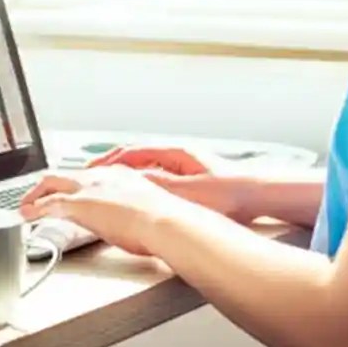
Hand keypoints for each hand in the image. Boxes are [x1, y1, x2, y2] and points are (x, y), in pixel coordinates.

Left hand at [20, 166, 194, 255]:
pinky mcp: (80, 203)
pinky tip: (26, 215)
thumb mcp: (145, 209)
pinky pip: (50, 203)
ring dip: (35, 195)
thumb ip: (131, 210)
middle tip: (36, 199)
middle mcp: (101, 176)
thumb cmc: (163, 221)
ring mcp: (89, 188)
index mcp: (118, 174)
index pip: (85, 175)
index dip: (71, 185)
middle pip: (64, 174)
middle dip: (46, 186)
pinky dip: (34, 208)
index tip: (66, 194)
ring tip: (26, 207)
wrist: (166, 221)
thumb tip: (127, 223)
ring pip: (51, 181)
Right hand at [88, 147, 250, 222]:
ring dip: (123, 172)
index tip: (89, 170)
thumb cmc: (229, 193)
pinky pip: (156, 175)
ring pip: (145, 165)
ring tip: (105, 183)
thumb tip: (130, 179)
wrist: (258, 195)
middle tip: (89, 174)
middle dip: (110, 164)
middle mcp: (177, 155)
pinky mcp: (190, 179)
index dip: (107, 161)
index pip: (132, 151)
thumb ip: (160, 184)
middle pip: (135, 155)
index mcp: (175, 153)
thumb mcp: (189, 191)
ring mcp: (184, 166)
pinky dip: (139, 180)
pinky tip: (135, 193)